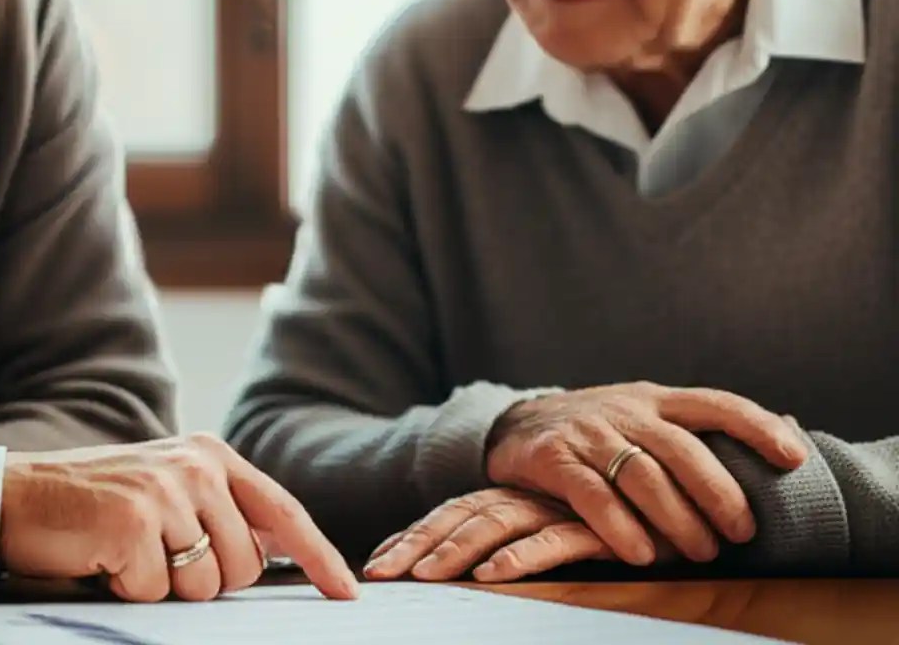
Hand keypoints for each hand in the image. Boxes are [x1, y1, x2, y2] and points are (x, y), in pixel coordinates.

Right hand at [0, 433, 357, 602]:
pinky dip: (127, 589)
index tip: (347, 592)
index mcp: (211, 455)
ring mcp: (166, 491)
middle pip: (244, 565)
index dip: (319, 557)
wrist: (17, 495)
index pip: (283, 512)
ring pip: (205, 585)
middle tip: (157, 556)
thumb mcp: (168, 490)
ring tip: (128, 552)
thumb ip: (220, 512)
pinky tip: (104, 557)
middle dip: (206, 580)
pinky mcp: (134, 521)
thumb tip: (272, 555)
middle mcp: (196, 465)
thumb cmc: (96, 504)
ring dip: (165, 586)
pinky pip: (154, 591)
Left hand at [364, 489, 672, 582]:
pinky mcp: (594, 524)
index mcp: (514, 495)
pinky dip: (521, 558)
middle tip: (379, 573)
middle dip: (417, 546)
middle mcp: (529, 496)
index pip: (453, 513)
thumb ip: (523, 535)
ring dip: (457, 551)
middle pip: (461, 518)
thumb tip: (479, 565)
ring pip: (496, 527)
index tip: (378, 561)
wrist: (684, 485)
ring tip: (425, 576)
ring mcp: (559, 507)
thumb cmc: (615, 512)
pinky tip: (494, 574)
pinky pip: (552, 540)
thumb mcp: (559, 523)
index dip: (415, 535)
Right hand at [485, 382, 807, 565]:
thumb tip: (790, 434)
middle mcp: (625, 411)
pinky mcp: (553, 458)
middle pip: (682, 449)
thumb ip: (698, 430)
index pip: (716, 404)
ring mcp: (588, 433)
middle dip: (718, 493)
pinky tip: (641, 553)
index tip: (793, 458)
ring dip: (677, 518)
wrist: (516, 426)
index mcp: (656, 399)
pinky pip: (592, 495)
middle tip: (742, 533)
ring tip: (700, 553)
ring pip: (642, 475)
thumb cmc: (599, 432)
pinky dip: (620, 527)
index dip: (757, 427)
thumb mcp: (646, 416)